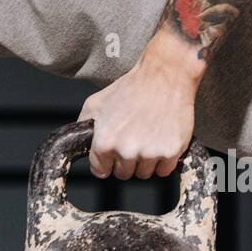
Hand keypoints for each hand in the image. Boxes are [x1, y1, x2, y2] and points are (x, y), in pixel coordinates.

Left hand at [77, 34, 198, 180]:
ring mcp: (150, 153)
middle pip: (123, 174)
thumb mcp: (95, 103)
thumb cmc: (130, 87)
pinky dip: (163, 161)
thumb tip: (80, 141)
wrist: (164, 76)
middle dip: (125, 161)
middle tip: (132, 139)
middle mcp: (127, 151)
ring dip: (144, 162)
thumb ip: (83, 125)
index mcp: (105, 142)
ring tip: (147, 137)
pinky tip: (160, 141)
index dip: (105, 162)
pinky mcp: (171, 152)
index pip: (100, 171)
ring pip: (144, 174)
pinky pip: (163, 171)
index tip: (112, 155)